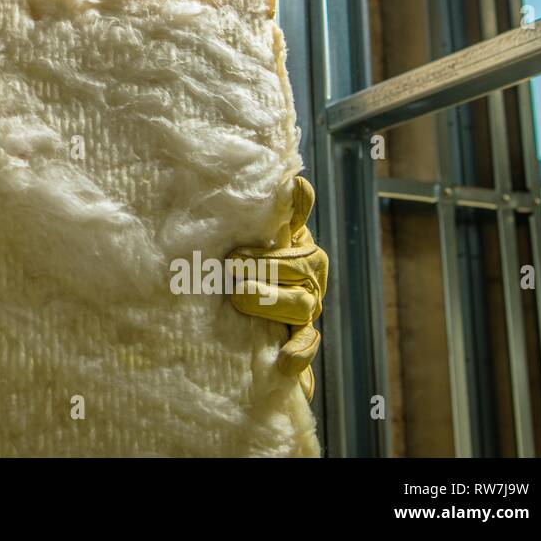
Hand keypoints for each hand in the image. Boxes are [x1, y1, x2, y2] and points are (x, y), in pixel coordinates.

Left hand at [227, 176, 327, 400]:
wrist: (249, 316)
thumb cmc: (248, 265)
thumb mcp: (252, 237)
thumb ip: (270, 213)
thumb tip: (289, 180)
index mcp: (298, 242)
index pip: (297, 225)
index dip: (288, 215)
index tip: (282, 200)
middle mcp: (309, 271)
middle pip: (296, 265)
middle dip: (263, 265)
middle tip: (231, 265)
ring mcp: (308, 303)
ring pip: (299, 301)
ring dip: (270, 299)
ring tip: (240, 295)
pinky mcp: (303, 333)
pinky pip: (307, 342)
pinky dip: (298, 351)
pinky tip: (286, 360)